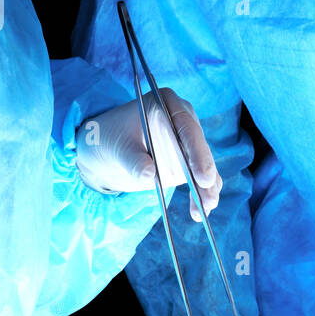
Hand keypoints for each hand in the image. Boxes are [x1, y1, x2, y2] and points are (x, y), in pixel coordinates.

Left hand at [75, 87, 221, 220]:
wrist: (107, 148)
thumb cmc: (109, 138)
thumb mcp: (116, 147)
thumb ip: (131, 159)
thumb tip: (148, 175)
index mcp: (166, 104)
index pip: (185, 126)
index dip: (197, 150)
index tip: (202, 175)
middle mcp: (182, 120)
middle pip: (199, 146)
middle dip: (205, 170)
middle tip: (207, 190)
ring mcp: (187, 142)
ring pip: (204, 164)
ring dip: (207, 188)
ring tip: (205, 208)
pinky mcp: (188, 161)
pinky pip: (200, 178)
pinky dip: (202, 194)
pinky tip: (201, 210)